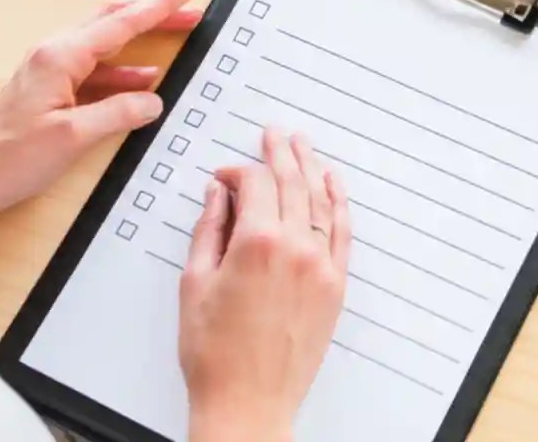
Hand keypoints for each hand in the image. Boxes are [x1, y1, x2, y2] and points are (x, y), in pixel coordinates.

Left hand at [0, 0, 200, 223]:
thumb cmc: (8, 159)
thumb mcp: (71, 138)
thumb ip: (118, 114)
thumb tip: (154, 101)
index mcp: (61, 57)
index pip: (123, 22)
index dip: (161, 4)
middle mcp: (55, 54)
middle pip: (113, 20)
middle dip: (154, 11)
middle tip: (191, 9)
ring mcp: (51, 70)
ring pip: (106, 42)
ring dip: (142, 39)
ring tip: (177, 36)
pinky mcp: (50, 89)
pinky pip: (96, 69)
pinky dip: (124, 69)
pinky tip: (144, 81)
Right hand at [180, 130, 350, 441]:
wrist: (248, 402)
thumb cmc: (215, 354)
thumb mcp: (195, 283)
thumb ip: (208, 230)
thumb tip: (217, 195)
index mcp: (256, 242)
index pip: (254, 183)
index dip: (237, 173)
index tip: (224, 178)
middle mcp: (295, 248)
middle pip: (291, 182)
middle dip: (281, 153)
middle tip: (275, 134)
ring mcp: (321, 266)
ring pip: (319, 201)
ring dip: (310, 168)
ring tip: (303, 146)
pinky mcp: (335, 286)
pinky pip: (341, 232)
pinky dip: (338, 204)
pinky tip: (333, 186)